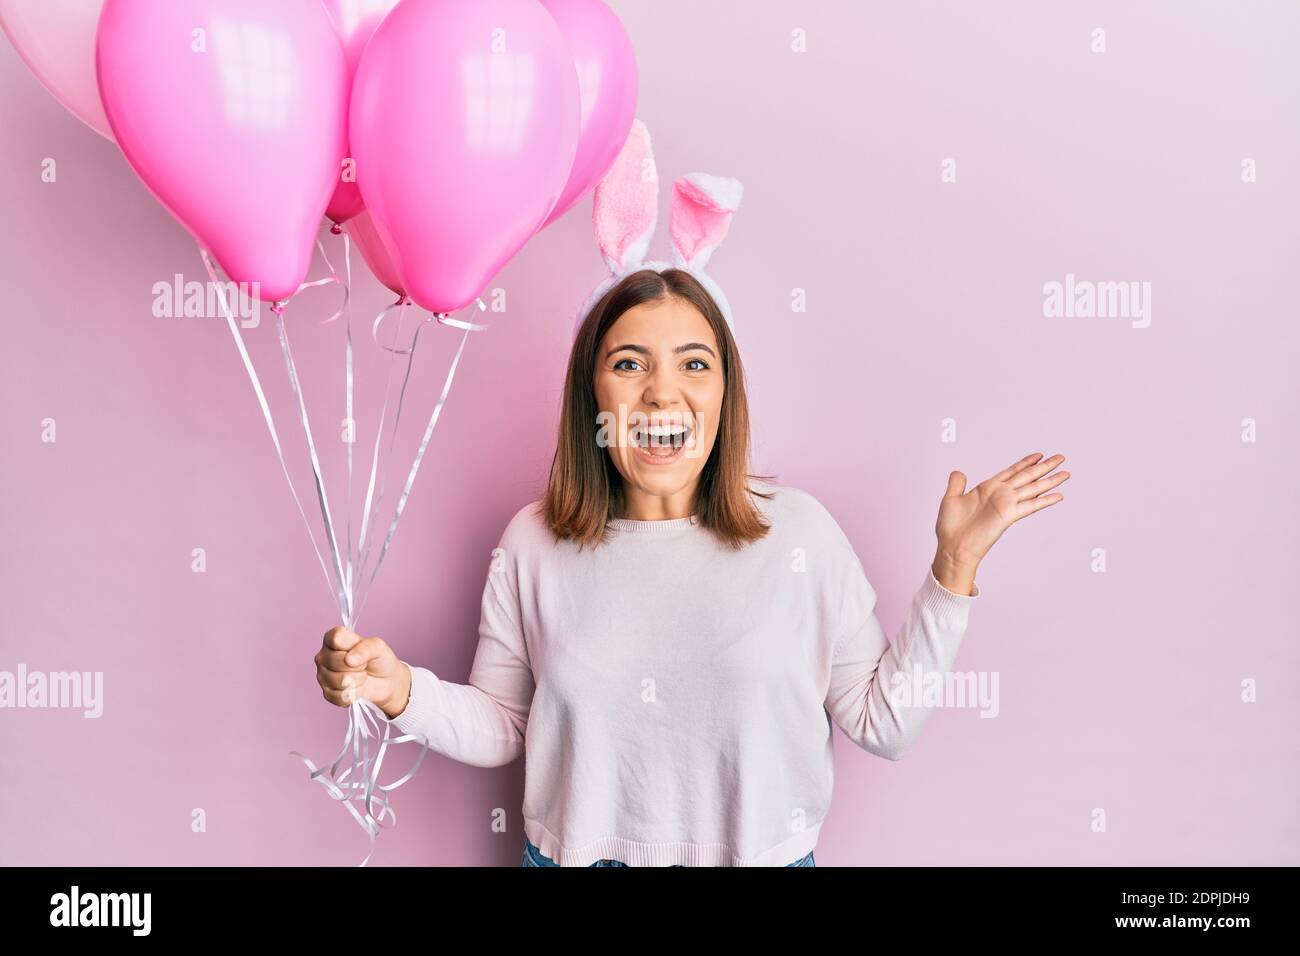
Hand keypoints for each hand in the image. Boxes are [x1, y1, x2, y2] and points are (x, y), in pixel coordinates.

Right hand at [314, 626, 411, 719]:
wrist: (386, 681)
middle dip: (357, 666)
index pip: (336, 638)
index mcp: (333, 638)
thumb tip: (348, 659)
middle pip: (336, 661)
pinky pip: (339, 696)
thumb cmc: (379, 659)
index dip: (352, 647)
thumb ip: (365, 648)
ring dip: (358, 681)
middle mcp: (324, 655)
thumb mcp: (378, 647)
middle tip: (364, 665)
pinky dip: (355, 694)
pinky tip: (358, 688)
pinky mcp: (327, 693)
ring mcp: (323, 675)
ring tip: (362, 676)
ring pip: (339, 681)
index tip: (360, 650)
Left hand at [931, 451, 1068, 593]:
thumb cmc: (950, 527)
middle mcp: (1000, 494)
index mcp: (987, 488)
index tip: (1039, 454)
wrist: (952, 546)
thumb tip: (958, 472)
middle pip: (1027, 476)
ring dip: (1050, 480)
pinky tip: (1059, 496)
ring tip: (1066, 473)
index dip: (1025, 462)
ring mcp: (1006, 504)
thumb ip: (956, 484)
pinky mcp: (1009, 516)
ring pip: (1033, 488)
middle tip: (1060, 457)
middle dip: (1044, 467)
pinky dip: (1045, 501)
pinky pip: (1031, 506)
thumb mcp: (950, 499)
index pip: (1011, 471)